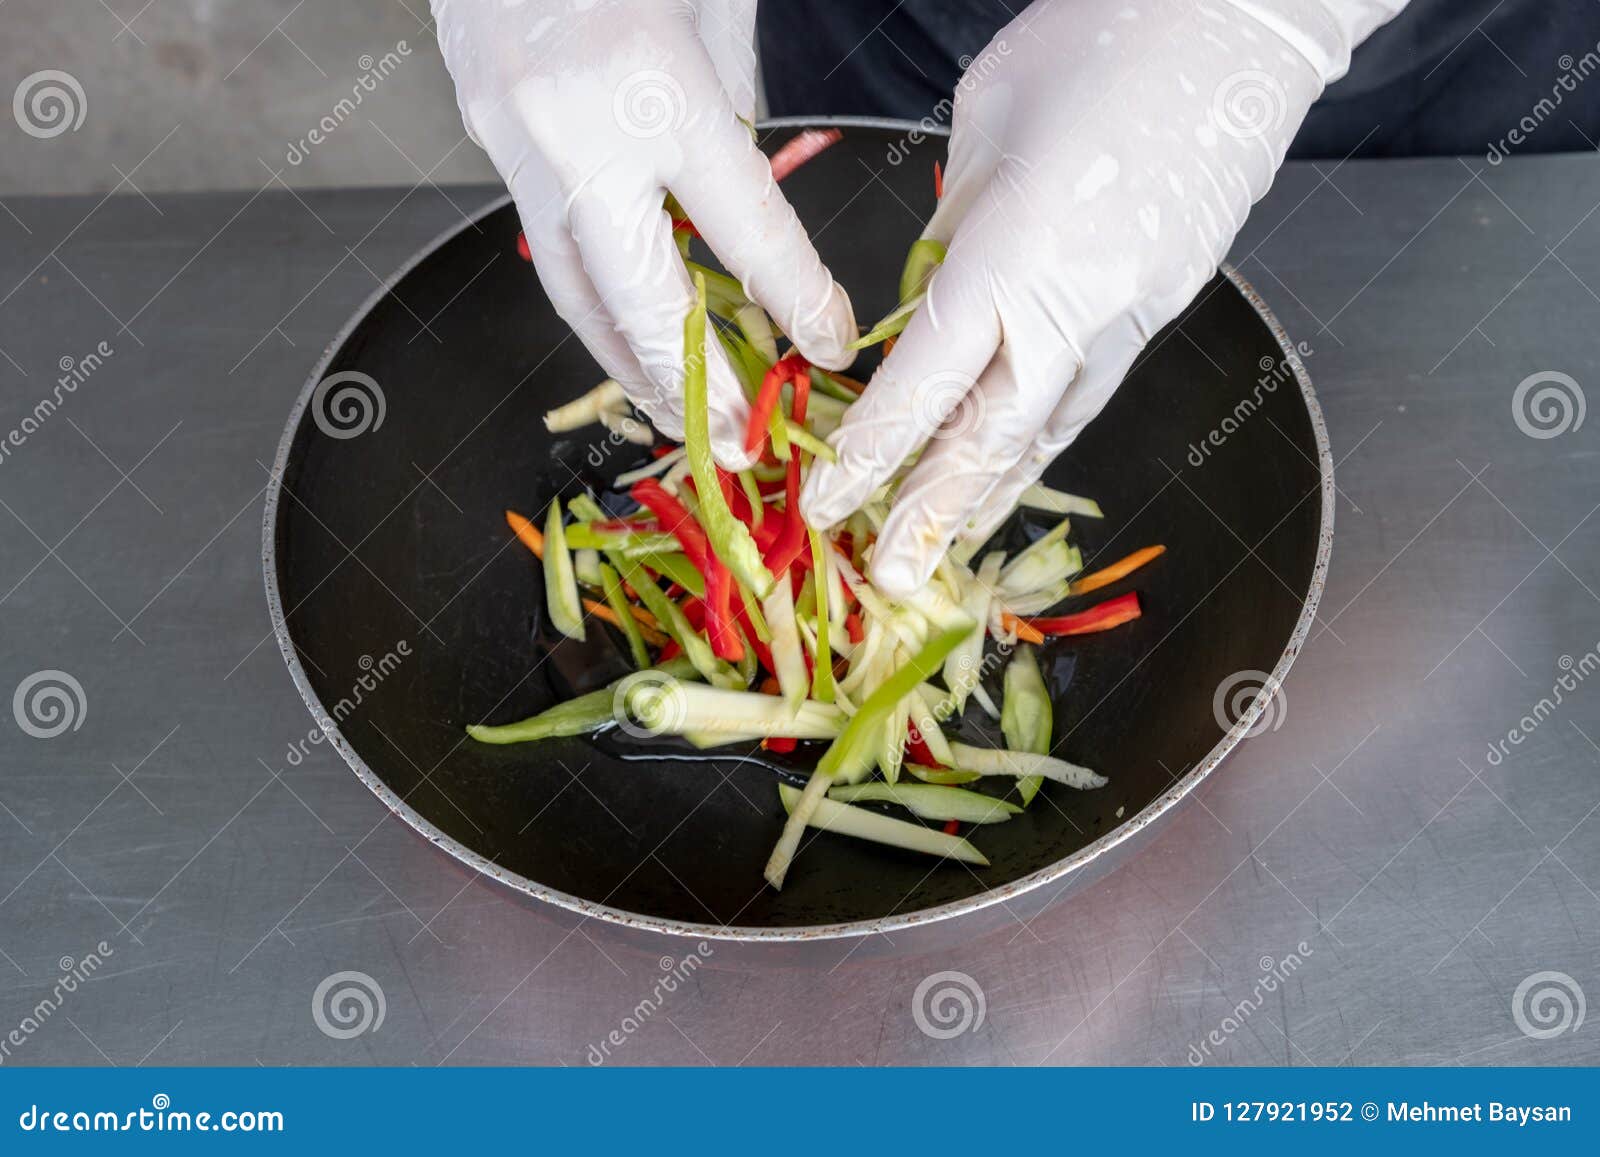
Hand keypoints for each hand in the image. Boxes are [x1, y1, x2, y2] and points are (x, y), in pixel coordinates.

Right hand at [431, 0, 855, 466]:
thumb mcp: (709, 3)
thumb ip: (727, 107)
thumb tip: (748, 212)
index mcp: (651, 87)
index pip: (740, 228)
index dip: (795, 298)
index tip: (830, 344)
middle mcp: (573, 129)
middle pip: (635, 300)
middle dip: (694, 385)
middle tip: (737, 443)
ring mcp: (514, 140)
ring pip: (571, 291)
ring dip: (627, 364)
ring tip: (676, 411)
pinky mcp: (481, 135)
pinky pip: (547, 239)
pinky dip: (592, 297)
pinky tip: (628, 329)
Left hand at [802, 0, 1403, 595]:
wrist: (1247, 16)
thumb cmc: (1103, 34)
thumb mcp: (988, 117)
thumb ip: (954, 219)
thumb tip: (935, 282)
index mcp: (1015, 253)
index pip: (926, 382)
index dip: (872, 455)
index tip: (829, 506)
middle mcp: (1079, 304)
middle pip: (995, 438)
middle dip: (936, 515)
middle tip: (893, 578)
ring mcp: (1136, 310)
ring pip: (1053, 427)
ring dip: (994, 492)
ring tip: (949, 546)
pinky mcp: (1170, 302)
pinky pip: (1093, 388)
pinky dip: (1045, 437)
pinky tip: (1016, 463)